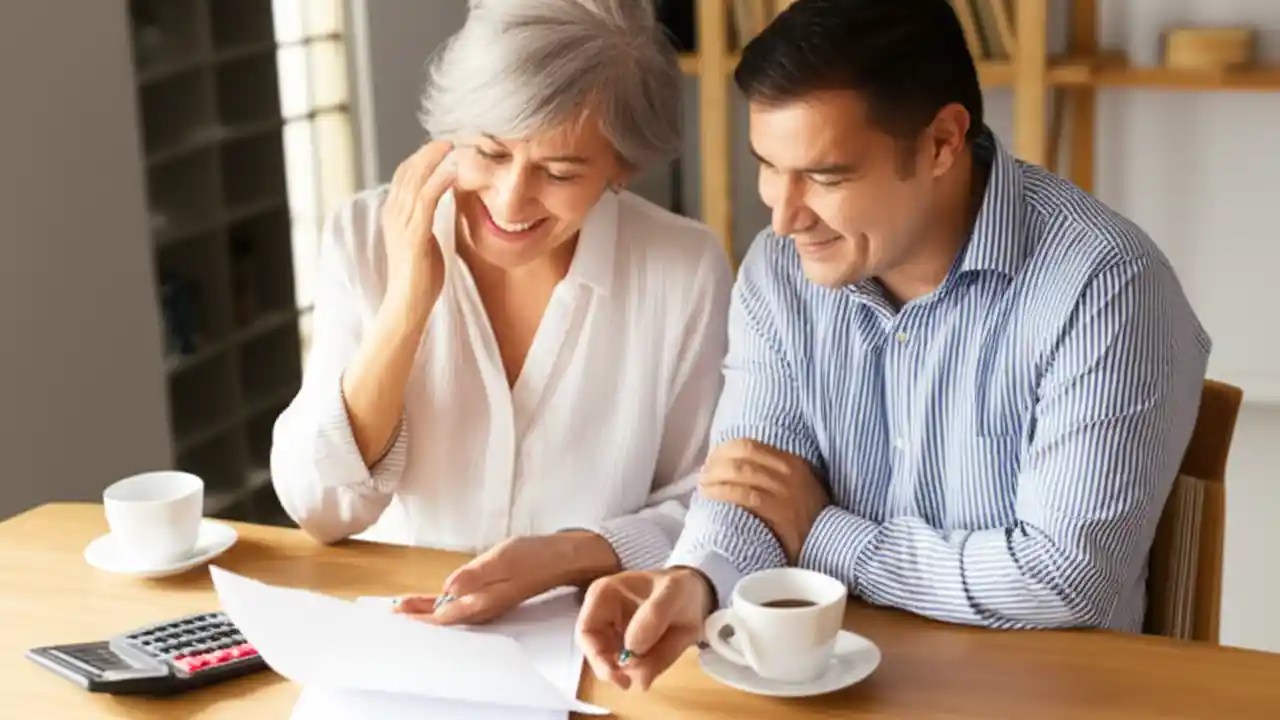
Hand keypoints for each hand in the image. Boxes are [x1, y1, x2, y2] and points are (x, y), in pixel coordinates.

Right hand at [380, 140, 456, 305]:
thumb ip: (425, 220)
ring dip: (435, 160)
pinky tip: (454, 170)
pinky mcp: (414, 235)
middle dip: (429, 152)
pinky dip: (440, 182)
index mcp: (393, 214)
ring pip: (416, 181)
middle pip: (409, 171)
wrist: (407, 305)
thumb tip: (439, 205)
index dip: (422, 157)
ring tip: (453, 145)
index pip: (404, 175)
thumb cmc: (419, 278)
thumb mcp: (422, 240)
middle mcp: (393, 214)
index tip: (443, 146)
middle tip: (450, 138)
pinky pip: (427, 200)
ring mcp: (402, 223)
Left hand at [394, 531, 618, 625]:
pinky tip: (442, 598)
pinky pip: (463, 604)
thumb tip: (447, 588)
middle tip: (396, 610)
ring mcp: (490, 603)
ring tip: (410, 606)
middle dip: (420, 614)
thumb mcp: (502, 558)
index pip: (442, 615)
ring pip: (453, 611)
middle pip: (445, 617)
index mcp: (483, 602)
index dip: (418, 613)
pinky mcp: (495, 595)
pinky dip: (446, 602)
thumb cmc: (535, 555)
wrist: (563, 557)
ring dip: (431, 609)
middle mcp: (484, 608)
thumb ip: (473, 575)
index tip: (397, 610)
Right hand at [576, 568, 712, 690]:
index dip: (597, 657)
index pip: (586, 631)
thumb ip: (653, 619)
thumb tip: (631, 653)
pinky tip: (653, 664)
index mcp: (604, 594)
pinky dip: (638, 670)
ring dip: (628, 671)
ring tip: (650, 668)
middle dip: (611, 669)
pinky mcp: (626, 647)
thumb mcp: (673, 594)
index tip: (619, 675)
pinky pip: (627, 666)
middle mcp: (602, 614)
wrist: (697, 594)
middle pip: (594, 651)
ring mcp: (613, 632)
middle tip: (630, 683)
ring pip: (610, 662)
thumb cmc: (680, 587)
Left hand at [698, 439, 827, 562]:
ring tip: (703, 488)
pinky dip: (723, 493)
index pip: (749, 446)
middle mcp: (790, 474)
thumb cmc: (806, 522)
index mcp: (793, 464)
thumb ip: (775, 476)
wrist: (828, 547)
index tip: (710, 461)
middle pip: (741, 458)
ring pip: (741, 474)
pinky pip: (745, 496)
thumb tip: (738, 468)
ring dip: (715, 478)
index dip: (723, 451)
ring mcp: (786, 493)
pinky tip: (711, 497)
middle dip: (716, 465)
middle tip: (702, 476)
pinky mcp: (781, 513)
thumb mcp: (799, 490)